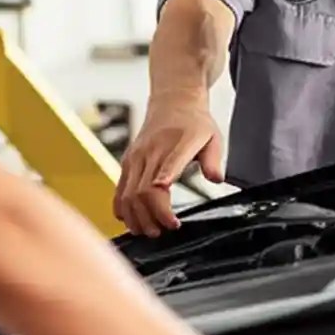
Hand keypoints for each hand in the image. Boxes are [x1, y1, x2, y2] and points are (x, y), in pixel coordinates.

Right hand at [114, 91, 224, 236]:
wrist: (173, 102)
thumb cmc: (195, 123)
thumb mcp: (213, 138)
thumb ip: (214, 159)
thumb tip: (216, 179)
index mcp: (175, 145)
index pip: (164, 174)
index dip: (163, 202)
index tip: (172, 221)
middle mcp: (151, 151)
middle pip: (142, 192)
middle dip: (152, 218)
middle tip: (166, 231)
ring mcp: (136, 157)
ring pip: (127, 194)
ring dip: (136, 218)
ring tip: (151, 231)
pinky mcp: (127, 161)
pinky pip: (119, 190)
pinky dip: (123, 209)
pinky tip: (134, 221)